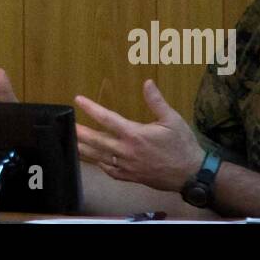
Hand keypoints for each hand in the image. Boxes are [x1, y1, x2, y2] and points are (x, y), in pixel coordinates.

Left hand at [73, 79, 204, 191]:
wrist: (191, 174)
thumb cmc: (182, 145)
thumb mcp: (172, 120)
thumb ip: (157, 101)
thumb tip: (147, 83)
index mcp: (134, 134)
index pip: (107, 119)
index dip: (91, 108)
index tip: (78, 100)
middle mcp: (126, 151)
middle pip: (96, 140)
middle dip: (81, 132)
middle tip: (68, 125)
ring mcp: (126, 166)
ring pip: (99, 157)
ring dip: (85, 149)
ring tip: (73, 141)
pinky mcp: (130, 177)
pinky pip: (109, 170)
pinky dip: (99, 164)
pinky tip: (95, 159)